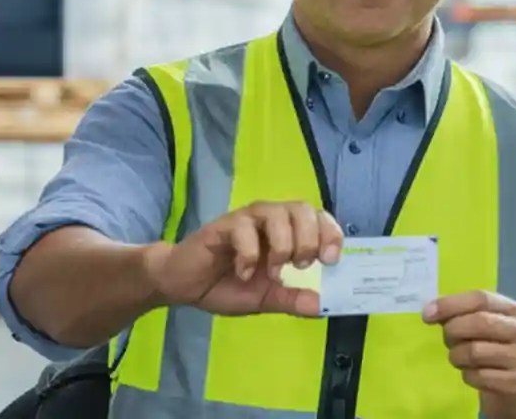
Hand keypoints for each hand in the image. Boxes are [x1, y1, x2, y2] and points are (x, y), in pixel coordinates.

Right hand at [145, 200, 342, 316]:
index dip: (330, 233)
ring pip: (276, 212)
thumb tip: (321, 307)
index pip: (317, 217)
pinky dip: (249, 253)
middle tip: (301, 266)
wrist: (184, 285)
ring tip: (275, 270)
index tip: (331, 260)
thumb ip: (291, 300)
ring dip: (283, 243)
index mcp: (285, 232)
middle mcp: (269, 220)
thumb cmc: (227, 285)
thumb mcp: (265, 299)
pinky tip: (244, 273)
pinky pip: (243, 228)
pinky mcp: (222, 226)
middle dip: (309, 238)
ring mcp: (245, 220)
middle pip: (302, 208)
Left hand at [423, 290, 515, 418]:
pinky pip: (478, 376)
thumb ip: (460, 314)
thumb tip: (431, 311)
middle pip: (480, 323)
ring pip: (475, 352)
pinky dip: (467, 376)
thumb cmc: (495, 347)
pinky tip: (472, 374)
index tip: (427, 315)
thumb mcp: (484, 325)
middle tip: (447, 340)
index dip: (451, 304)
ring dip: (457, 356)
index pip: (481, 298)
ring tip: (460, 358)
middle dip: (454, 331)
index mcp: (514, 310)